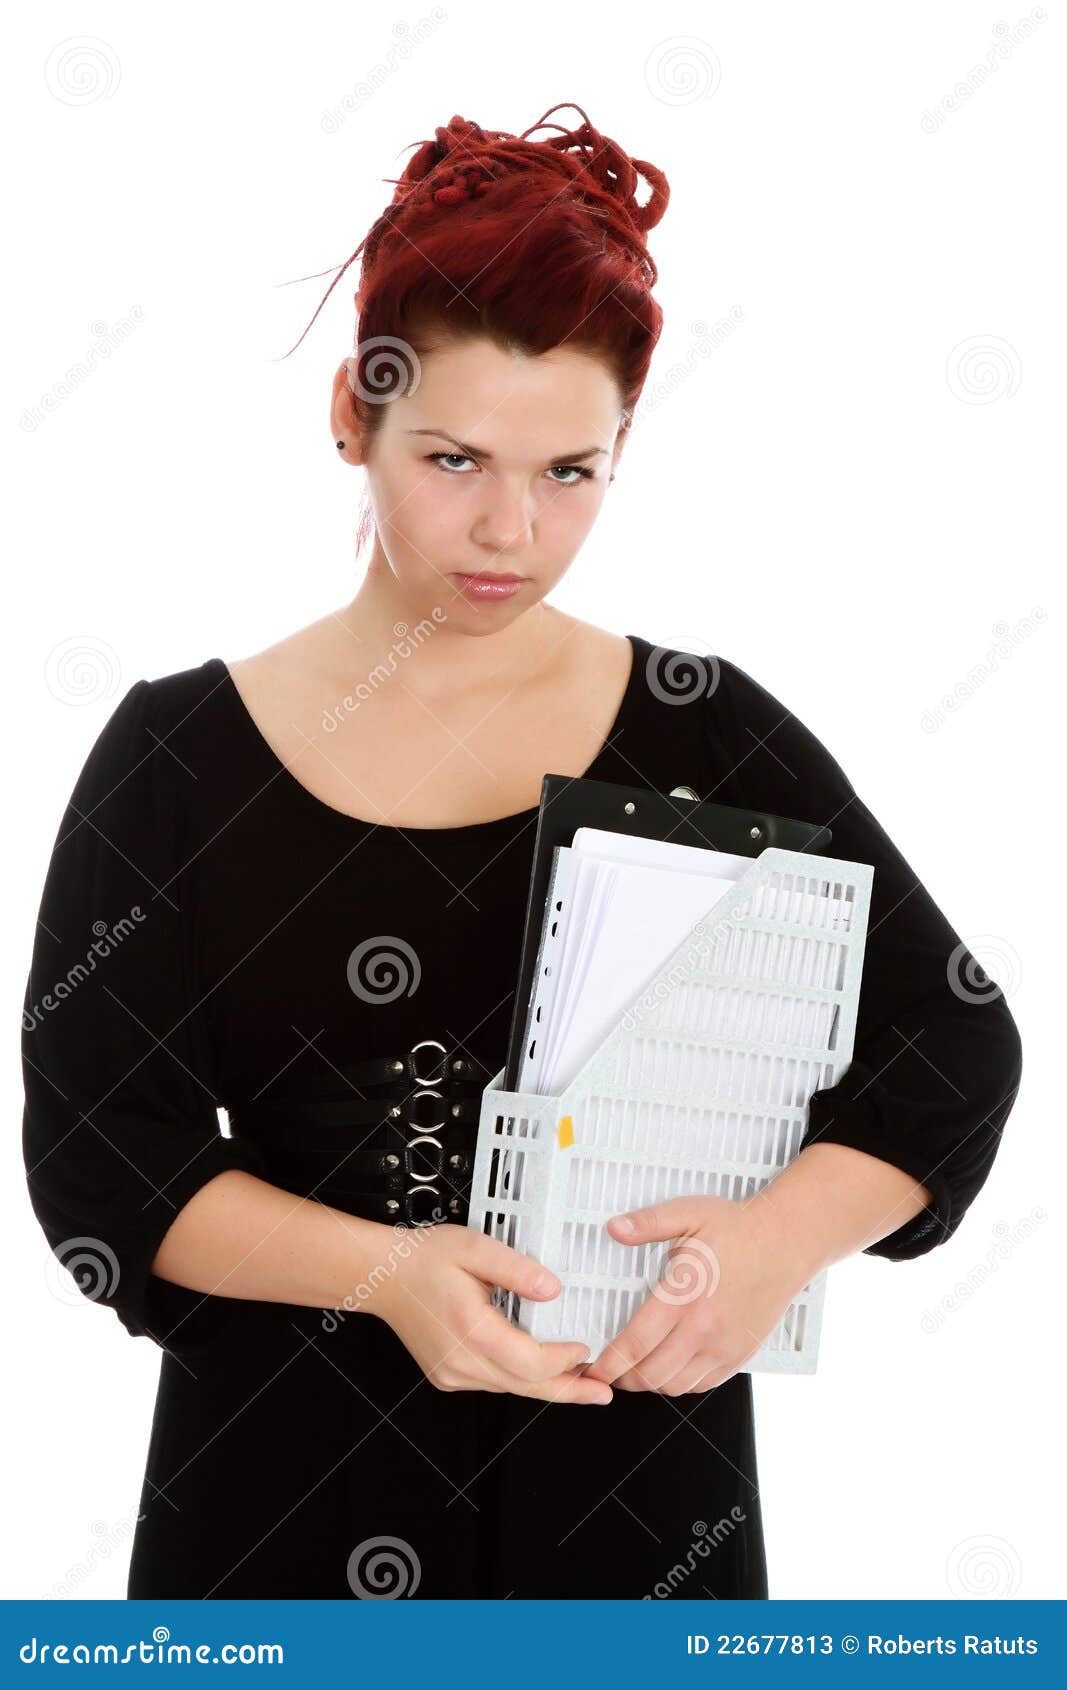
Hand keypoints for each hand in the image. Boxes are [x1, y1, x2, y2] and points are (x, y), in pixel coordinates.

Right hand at [368, 1222, 612, 1405]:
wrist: (382, 1276)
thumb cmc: (425, 1259)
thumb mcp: (475, 1248)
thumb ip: (517, 1268)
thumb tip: (554, 1289)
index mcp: (471, 1330)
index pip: (529, 1363)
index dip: (563, 1361)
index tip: (585, 1348)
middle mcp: (461, 1362)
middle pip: (526, 1386)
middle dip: (568, 1390)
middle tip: (603, 1393)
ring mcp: (453, 1374)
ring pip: (511, 1389)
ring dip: (546, 1385)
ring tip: (580, 1381)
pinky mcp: (448, 1377)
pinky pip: (494, 1383)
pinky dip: (519, 1378)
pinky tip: (539, 1368)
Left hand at [580, 1194, 812, 1394]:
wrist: (787, 1242)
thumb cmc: (737, 1227)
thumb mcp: (689, 1214)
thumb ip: (648, 1223)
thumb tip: (614, 1228)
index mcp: (684, 1296)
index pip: (635, 1344)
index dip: (609, 1364)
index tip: (592, 1369)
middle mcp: (703, 1328)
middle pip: (651, 1374)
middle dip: (623, 1377)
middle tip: (608, 1369)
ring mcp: (723, 1346)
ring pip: (675, 1385)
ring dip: (650, 1382)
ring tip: (635, 1369)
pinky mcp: (739, 1355)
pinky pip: (702, 1384)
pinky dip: (679, 1383)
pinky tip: (669, 1367)